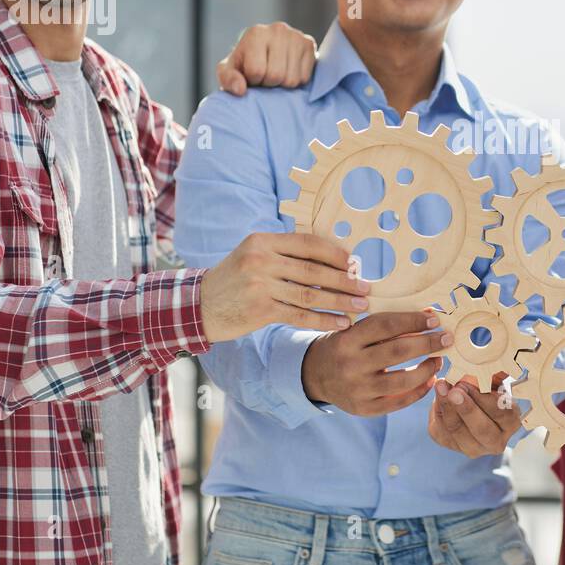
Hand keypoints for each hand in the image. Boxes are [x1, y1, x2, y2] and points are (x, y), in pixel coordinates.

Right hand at [200, 232, 368, 341]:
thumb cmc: (234, 279)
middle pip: (313, 269)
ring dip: (339, 301)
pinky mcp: (260, 310)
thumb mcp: (253, 255)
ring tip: (360, 306)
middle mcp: (261, 260)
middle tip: (366, 287)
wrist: (198, 306)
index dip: (335, 253)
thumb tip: (331, 257)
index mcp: (262, 241)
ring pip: (309, 294)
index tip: (356, 263)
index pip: (307, 243)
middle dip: (344, 279)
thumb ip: (285, 253)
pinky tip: (341, 323)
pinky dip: (323, 320)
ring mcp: (259, 285)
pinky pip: (299, 316)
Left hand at [216, 21, 316, 94]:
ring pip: (292, 79)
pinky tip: (289, 71)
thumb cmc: (244, 64)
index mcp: (256, 33)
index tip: (252, 75)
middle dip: (269, 83)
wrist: (264, 52)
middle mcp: (278, 30)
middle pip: (276, 75)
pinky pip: (304, 78)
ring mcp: (297, 36)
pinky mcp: (309, 44)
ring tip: (277, 73)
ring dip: (282, 84)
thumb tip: (240, 89)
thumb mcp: (228, 71)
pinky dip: (296, 81)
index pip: (257, 70)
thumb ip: (228, 80)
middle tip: (265, 76)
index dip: (253, 80)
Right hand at [303, 311, 451, 415]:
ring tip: (439, 359)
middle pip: (398, 351)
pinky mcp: (364, 409)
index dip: (413, 320)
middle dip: (428, 343)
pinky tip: (430, 379)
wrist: (315, 375)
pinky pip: (399, 401)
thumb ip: (388, 324)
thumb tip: (428, 314)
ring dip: (427, 368)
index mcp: (347, 339)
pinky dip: (419, 390)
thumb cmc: (344, 345)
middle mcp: (351, 365)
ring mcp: (357, 390)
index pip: (386, 325)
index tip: (434, 318)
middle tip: (446, 338)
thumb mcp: (356, 329)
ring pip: (402, 380)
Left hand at [428, 372, 520, 457]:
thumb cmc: (487, 390)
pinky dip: (437, 412)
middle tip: (454, 391)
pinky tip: (438, 396)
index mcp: (511, 423)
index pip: (502, 413)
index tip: (470, 384)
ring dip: (447, 407)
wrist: (471, 404)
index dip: (485, 399)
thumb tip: (492, 368)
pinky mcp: (451, 445)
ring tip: (441, 387)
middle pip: (481, 429)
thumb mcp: (495, 381)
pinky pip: (441, 432)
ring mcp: (472, 447)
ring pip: (457, 431)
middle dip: (466, 409)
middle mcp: (495, 441)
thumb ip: (494, 376)